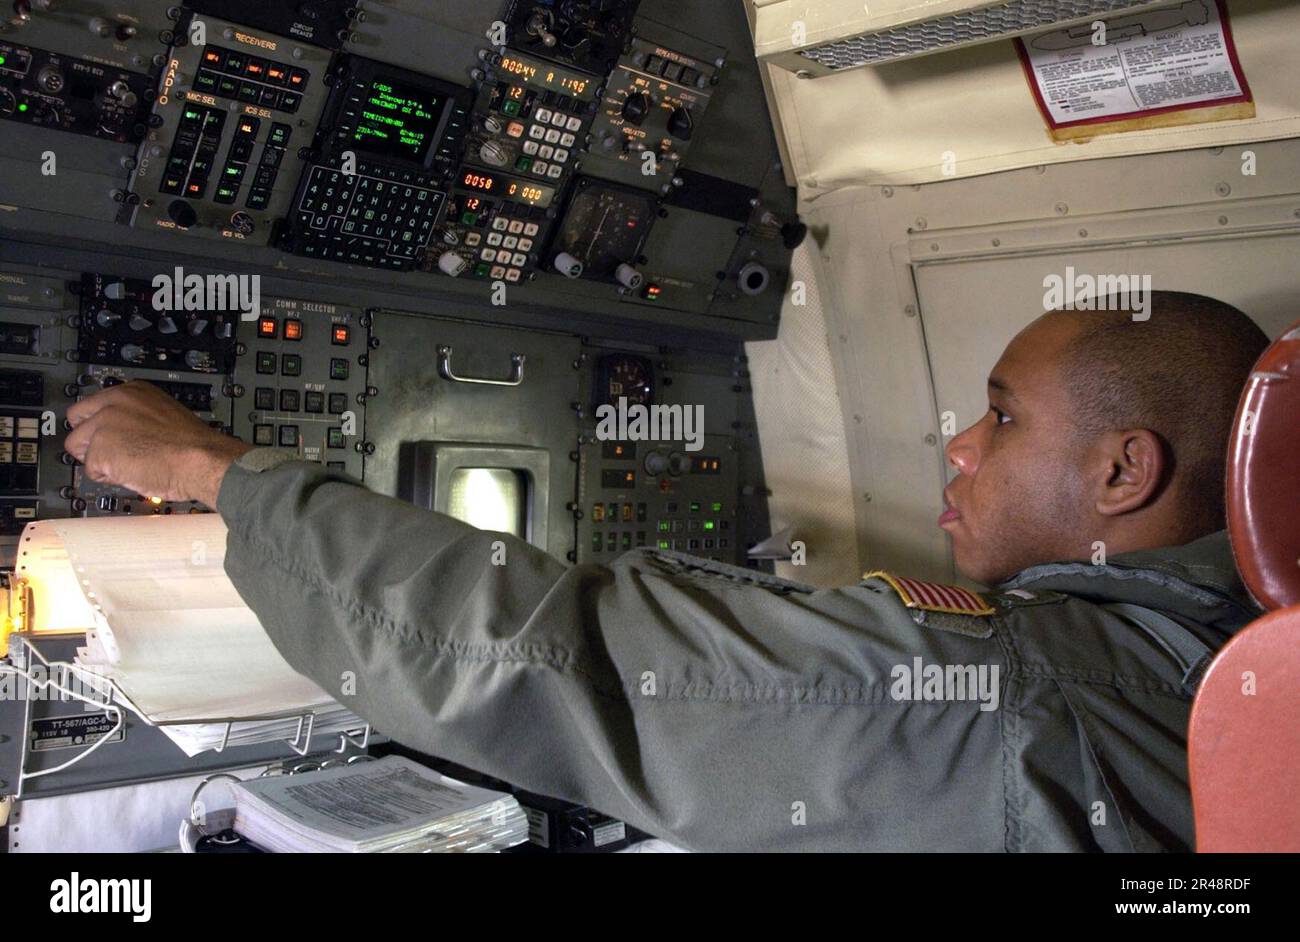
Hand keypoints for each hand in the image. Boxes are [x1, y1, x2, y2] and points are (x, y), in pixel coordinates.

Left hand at [65, 381, 252, 508]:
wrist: (202, 461)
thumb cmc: (193, 446)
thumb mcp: (164, 414)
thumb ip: (139, 416)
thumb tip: (127, 429)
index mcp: (132, 391)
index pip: (93, 403)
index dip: (99, 424)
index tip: (105, 434)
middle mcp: (114, 402)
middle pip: (76, 420)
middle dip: (89, 439)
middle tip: (112, 452)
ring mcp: (104, 424)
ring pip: (79, 447)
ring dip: (99, 459)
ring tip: (128, 464)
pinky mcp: (99, 449)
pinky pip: (91, 470)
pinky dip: (108, 477)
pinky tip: (131, 473)